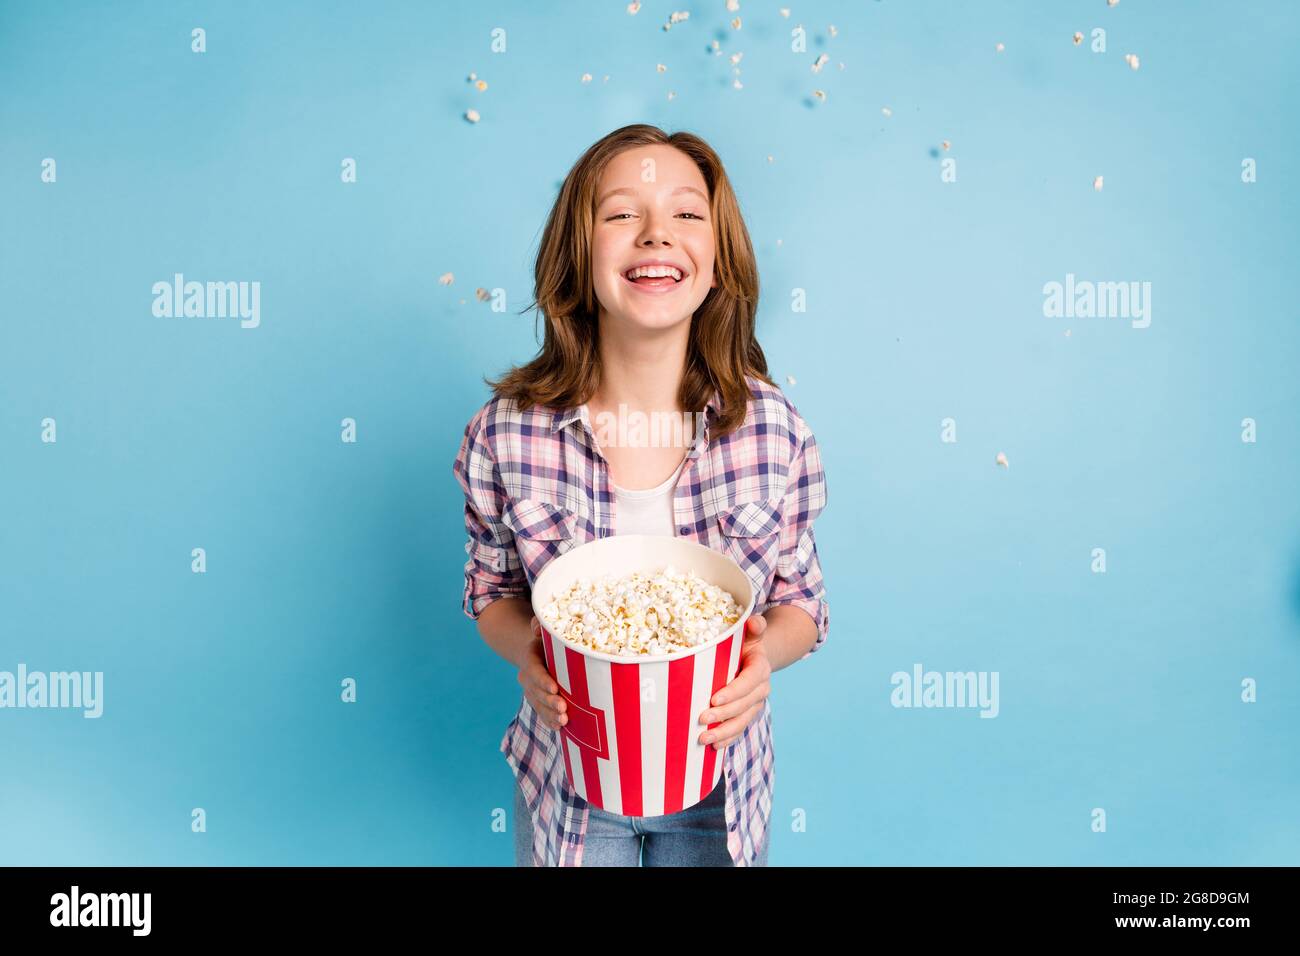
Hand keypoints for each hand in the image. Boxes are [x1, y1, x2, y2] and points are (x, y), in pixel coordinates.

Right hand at [518, 616, 567, 730]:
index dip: (542, 680)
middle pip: (536, 692)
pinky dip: (550, 721)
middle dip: (549, 701)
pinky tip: (560, 728)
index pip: (534, 670)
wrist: (539, 652)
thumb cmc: (548, 640)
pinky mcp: (538, 701)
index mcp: (529, 659)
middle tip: (563, 708)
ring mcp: (531, 691)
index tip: (555, 688)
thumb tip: (537, 628)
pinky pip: (542, 713)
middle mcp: (527, 677)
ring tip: (564, 721)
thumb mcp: (546, 631)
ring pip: (539, 705)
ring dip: (550, 714)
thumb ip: (540, 626)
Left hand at [698, 616, 770, 750]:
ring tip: (703, 738)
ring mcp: (755, 704)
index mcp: (760, 668)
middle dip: (723, 714)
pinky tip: (714, 747)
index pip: (749, 681)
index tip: (714, 698)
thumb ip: (753, 627)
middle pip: (744, 705)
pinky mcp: (747, 714)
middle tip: (701, 718)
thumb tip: (754, 621)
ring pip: (742, 721)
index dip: (733, 692)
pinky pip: (740, 730)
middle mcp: (760, 688)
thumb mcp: (750, 633)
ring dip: (723, 732)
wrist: (756, 656)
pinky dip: (728, 739)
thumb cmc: (745, 643)